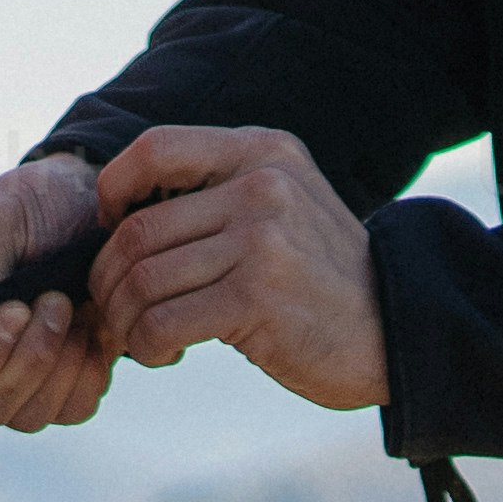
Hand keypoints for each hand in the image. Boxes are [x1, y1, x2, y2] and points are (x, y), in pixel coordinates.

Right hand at [0, 153, 114, 432]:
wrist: (86, 209)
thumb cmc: (29, 206)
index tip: (16, 308)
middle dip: (28, 356)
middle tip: (56, 299)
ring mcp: (7, 380)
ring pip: (25, 415)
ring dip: (59, 364)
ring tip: (71, 304)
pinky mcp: (55, 388)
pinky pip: (70, 409)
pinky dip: (87, 373)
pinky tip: (92, 329)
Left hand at [90, 122, 388, 412]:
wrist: (394, 330)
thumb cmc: (318, 278)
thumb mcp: (281, 205)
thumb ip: (216, 191)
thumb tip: (115, 214)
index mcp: (262, 151)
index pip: (154, 147)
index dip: (114, 190)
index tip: (113, 234)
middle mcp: (262, 185)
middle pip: (137, 229)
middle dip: (108, 280)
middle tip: (116, 310)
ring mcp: (262, 239)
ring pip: (142, 279)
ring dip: (124, 321)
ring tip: (141, 337)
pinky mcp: (257, 297)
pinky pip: (162, 322)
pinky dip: (147, 346)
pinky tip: (166, 354)